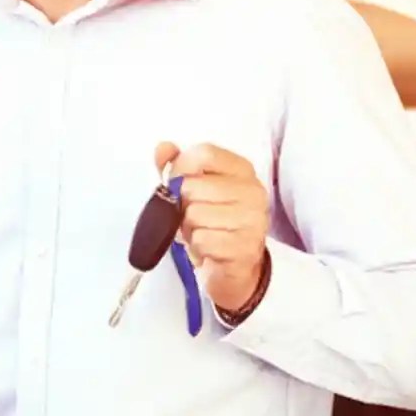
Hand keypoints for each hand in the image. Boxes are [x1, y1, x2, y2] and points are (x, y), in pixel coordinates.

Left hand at [155, 141, 269, 311]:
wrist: (233, 267)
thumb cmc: (211, 223)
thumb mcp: (195, 190)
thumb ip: (176, 165)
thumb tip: (162, 148)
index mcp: (241, 169)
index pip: (204, 153)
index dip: (180, 168)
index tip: (176, 182)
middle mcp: (253, 191)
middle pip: (193, 186)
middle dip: (182, 205)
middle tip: (192, 216)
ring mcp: (253, 220)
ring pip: (194, 214)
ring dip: (189, 228)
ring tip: (201, 232)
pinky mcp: (245, 248)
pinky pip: (201, 240)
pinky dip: (197, 246)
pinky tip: (208, 247)